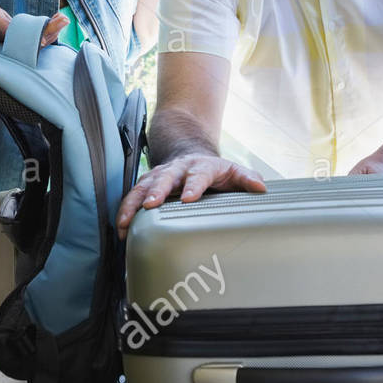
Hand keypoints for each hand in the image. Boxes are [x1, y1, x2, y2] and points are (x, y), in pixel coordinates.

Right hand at [0, 0, 66, 44]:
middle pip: (32, 43)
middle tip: (64, 19)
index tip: (50, 24)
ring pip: (34, 40)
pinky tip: (54, 18)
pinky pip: (33, 34)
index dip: (37, 35)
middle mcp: (5, 36)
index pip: (21, 38)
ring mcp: (11, 36)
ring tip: (63, 18)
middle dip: (49, 32)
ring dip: (50, 31)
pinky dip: (44, 28)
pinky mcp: (14, 32)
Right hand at [116, 155, 265, 238]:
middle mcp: (177, 169)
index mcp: (200, 167)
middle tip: (150, 205)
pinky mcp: (146, 183)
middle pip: (165, 178)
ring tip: (125, 223)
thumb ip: (246, 179)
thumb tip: (261, 188)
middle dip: (157, 191)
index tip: (188, 198)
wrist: (189, 154)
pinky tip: (121, 228)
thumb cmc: (214, 170)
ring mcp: (159, 175)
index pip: (197, 176)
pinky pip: (132, 195)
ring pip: (142, 187)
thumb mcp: (232, 171)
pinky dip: (125, 210)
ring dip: (133, 204)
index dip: (192, 186)